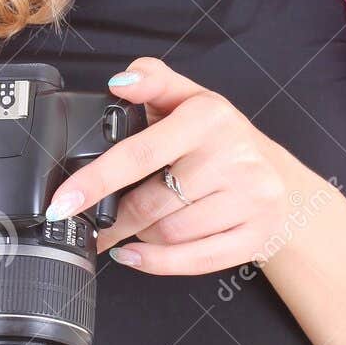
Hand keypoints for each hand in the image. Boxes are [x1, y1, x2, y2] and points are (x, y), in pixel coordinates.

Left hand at [47, 56, 299, 274]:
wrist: (282, 182)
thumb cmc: (223, 139)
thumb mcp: (191, 99)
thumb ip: (153, 81)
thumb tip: (119, 82)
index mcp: (208, 118)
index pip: (140, 153)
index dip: (96, 180)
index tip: (63, 202)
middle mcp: (233, 157)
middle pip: (150, 203)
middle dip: (114, 217)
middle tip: (93, 222)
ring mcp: (249, 199)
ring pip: (169, 234)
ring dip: (140, 236)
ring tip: (136, 225)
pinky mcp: (256, 235)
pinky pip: (194, 260)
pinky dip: (156, 263)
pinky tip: (135, 254)